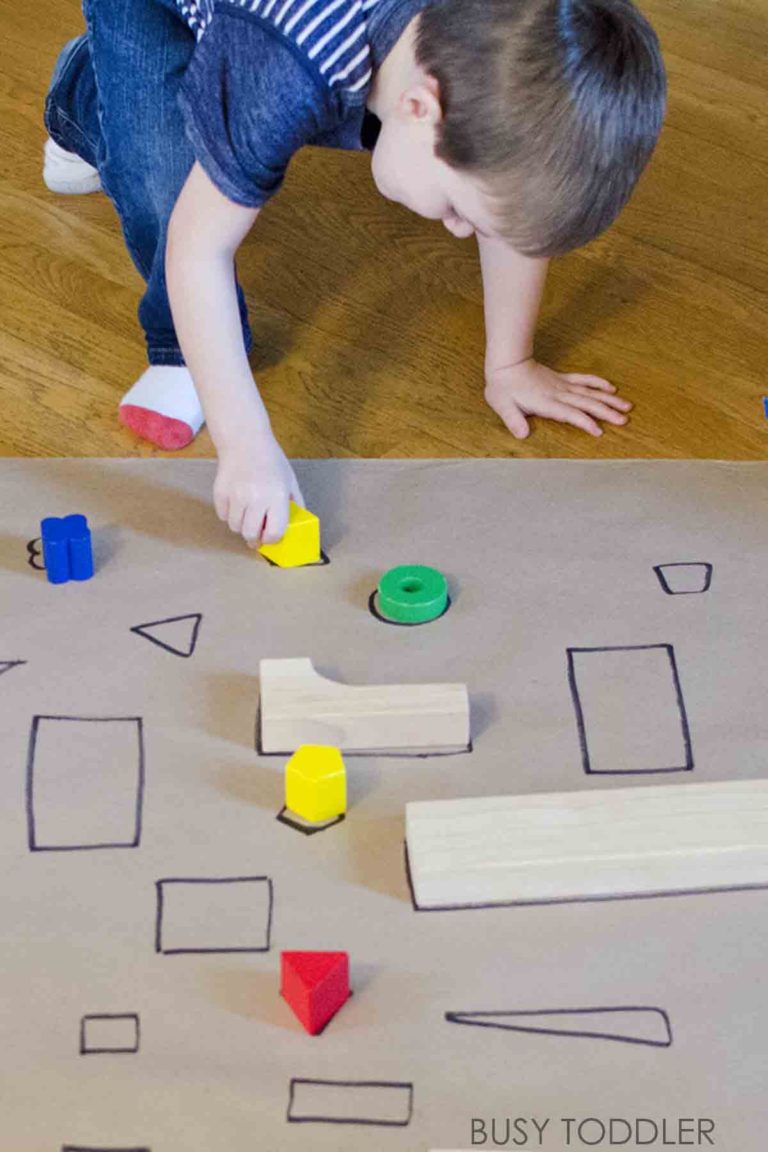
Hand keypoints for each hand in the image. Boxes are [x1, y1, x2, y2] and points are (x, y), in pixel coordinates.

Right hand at [214, 431, 304, 545]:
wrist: (245, 441)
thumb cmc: (271, 461)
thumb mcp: (290, 480)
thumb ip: (295, 504)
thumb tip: (297, 525)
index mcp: (277, 497)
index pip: (273, 533)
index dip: (272, 539)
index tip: (271, 536)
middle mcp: (256, 498)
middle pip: (251, 534)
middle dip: (255, 536)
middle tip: (257, 530)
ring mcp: (236, 496)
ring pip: (235, 527)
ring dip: (241, 525)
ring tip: (247, 512)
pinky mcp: (220, 493)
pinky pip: (223, 516)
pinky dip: (229, 514)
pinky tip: (236, 502)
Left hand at [484, 358, 631, 438]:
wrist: (507, 363)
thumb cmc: (503, 388)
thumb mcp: (502, 406)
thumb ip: (513, 420)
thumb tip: (522, 435)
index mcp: (546, 402)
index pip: (569, 414)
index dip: (584, 422)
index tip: (599, 431)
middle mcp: (558, 394)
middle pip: (586, 403)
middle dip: (606, 412)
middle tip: (624, 420)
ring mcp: (562, 385)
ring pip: (590, 392)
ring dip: (609, 400)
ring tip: (627, 406)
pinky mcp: (562, 379)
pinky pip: (584, 380)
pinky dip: (598, 382)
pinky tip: (611, 387)